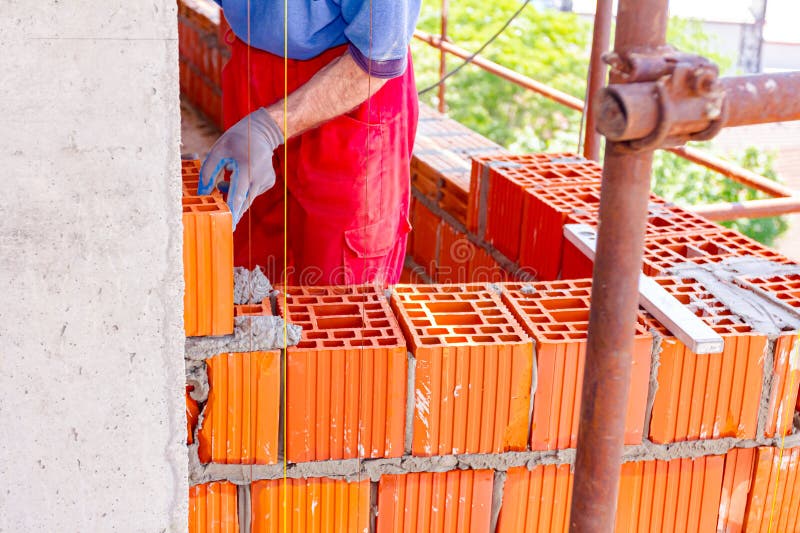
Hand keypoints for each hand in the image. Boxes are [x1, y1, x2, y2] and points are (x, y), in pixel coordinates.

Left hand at [198, 108, 283, 227]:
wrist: (262, 131)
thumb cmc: (237, 139)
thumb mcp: (218, 151)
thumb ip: (208, 172)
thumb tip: (202, 193)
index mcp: (246, 169)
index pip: (237, 196)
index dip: (232, 213)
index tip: (229, 228)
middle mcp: (259, 177)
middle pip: (243, 201)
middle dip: (230, 208)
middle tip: (218, 212)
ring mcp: (266, 181)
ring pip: (247, 198)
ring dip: (234, 195)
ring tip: (223, 182)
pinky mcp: (269, 182)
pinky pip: (253, 192)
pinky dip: (243, 190)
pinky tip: (240, 176)